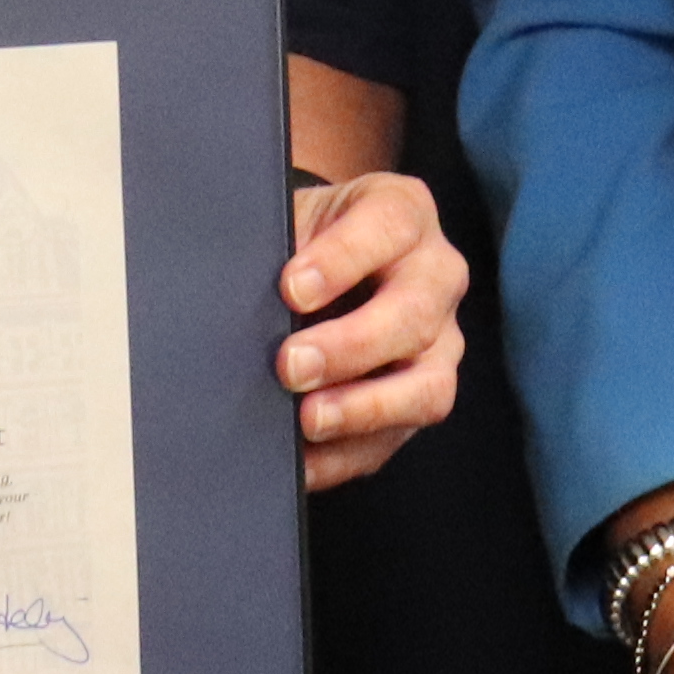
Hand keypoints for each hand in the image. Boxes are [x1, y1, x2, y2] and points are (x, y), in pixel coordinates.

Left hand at [272, 171, 464, 489]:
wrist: (323, 262)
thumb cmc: (305, 239)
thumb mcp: (291, 218)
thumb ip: (275, 244)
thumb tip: (232, 291)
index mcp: (403, 213)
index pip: (388, 226)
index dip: (342, 259)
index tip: (291, 289)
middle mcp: (436, 275)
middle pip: (414, 314)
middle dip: (350, 345)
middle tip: (290, 364)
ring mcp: (440, 342)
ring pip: (428, 385)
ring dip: (365, 408)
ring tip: (307, 419)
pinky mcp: (422, 396)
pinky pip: (398, 437)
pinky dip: (347, 454)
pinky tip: (303, 460)